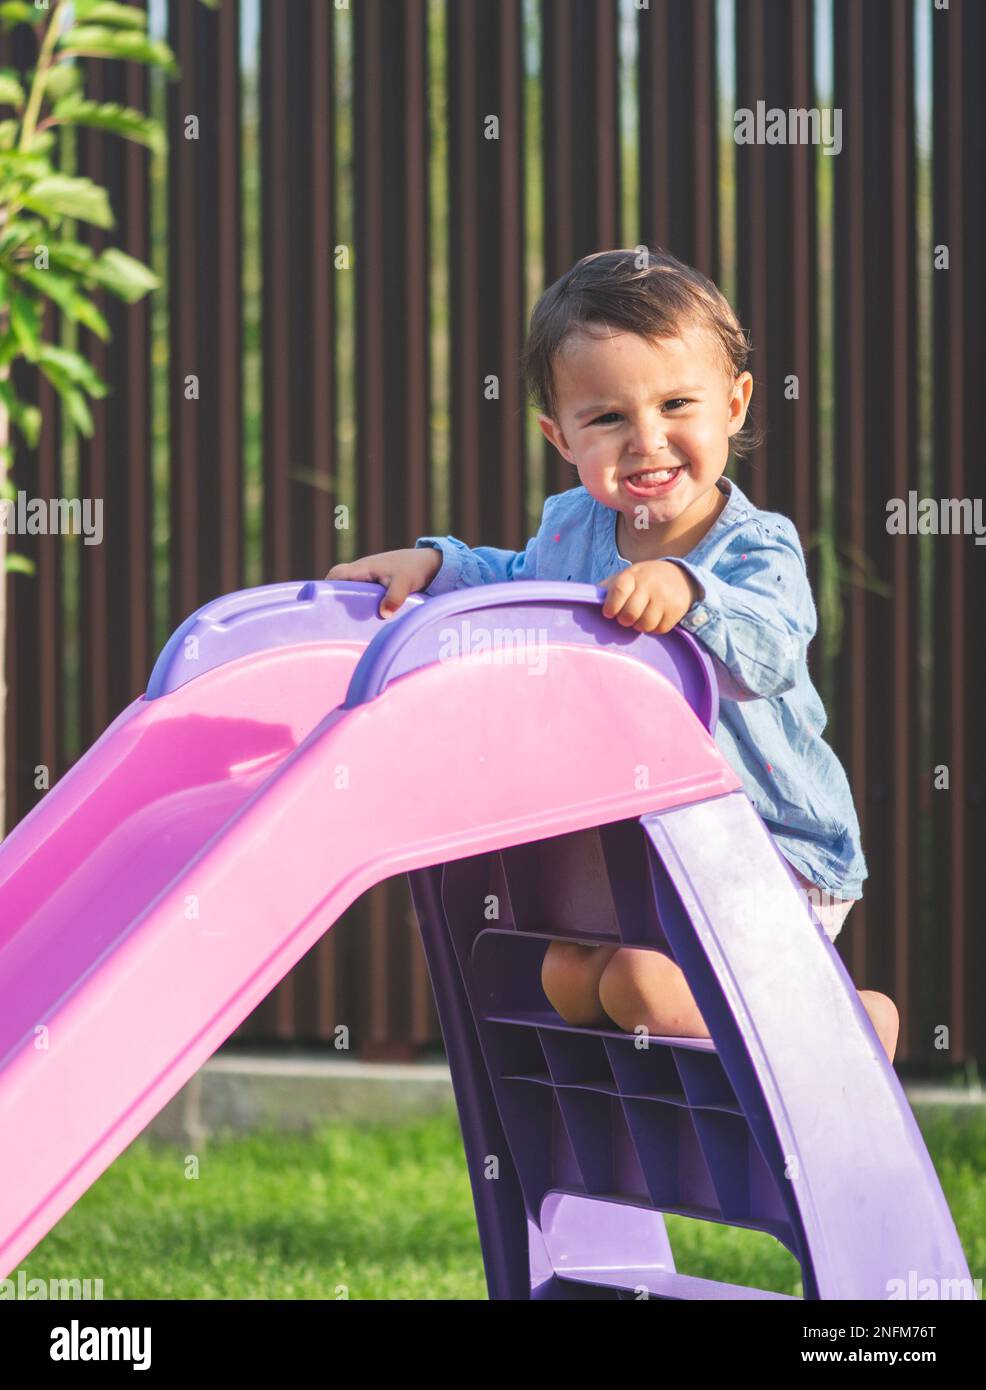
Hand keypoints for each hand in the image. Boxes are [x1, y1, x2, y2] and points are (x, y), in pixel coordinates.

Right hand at [325, 546, 442, 617]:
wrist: (427, 564)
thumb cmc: (413, 569)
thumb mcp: (405, 583)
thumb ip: (395, 597)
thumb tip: (383, 614)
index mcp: (363, 568)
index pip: (337, 574)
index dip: (327, 586)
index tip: (323, 604)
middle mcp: (362, 572)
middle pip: (339, 584)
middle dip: (334, 599)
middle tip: (333, 620)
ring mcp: (368, 579)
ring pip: (350, 590)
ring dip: (347, 604)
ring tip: (345, 624)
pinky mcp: (375, 586)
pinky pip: (360, 594)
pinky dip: (358, 604)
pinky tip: (362, 620)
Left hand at [599, 560, 700, 633]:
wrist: (680, 576)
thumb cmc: (643, 580)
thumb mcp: (625, 577)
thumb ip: (606, 589)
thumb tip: (584, 603)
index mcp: (632, 575)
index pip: (618, 592)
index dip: (610, 607)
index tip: (608, 613)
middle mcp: (649, 585)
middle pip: (630, 614)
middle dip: (624, 620)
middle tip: (626, 617)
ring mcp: (664, 598)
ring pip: (644, 625)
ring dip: (639, 626)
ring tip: (640, 617)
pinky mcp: (677, 610)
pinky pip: (659, 630)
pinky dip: (654, 629)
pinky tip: (654, 618)